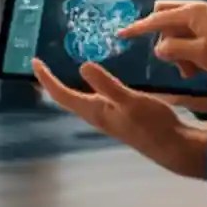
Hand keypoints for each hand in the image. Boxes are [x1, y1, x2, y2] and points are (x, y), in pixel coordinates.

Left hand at [32, 59, 206, 178]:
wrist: (172, 146)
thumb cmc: (151, 125)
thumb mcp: (129, 101)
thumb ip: (107, 85)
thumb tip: (82, 66)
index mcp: (94, 111)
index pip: (61, 94)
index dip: (46, 78)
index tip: (34, 61)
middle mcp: (96, 115)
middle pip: (66, 97)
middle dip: (53, 80)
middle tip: (46, 60)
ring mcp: (108, 116)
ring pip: (81, 97)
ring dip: (71, 81)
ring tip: (68, 62)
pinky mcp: (120, 115)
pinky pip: (97, 96)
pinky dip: (91, 83)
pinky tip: (102, 75)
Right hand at [119, 0, 206, 81]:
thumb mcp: (199, 55)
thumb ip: (174, 49)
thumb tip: (158, 48)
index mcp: (193, 12)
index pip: (157, 18)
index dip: (138, 28)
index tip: (121, 34)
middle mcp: (197, 10)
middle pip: (166, 19)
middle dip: (163, 40)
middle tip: (169, 60)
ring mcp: (206, 19)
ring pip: (177, 32)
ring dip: (177, 51)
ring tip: (189, 71)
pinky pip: (190, 38)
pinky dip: (188, 52)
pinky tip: (196, 69)